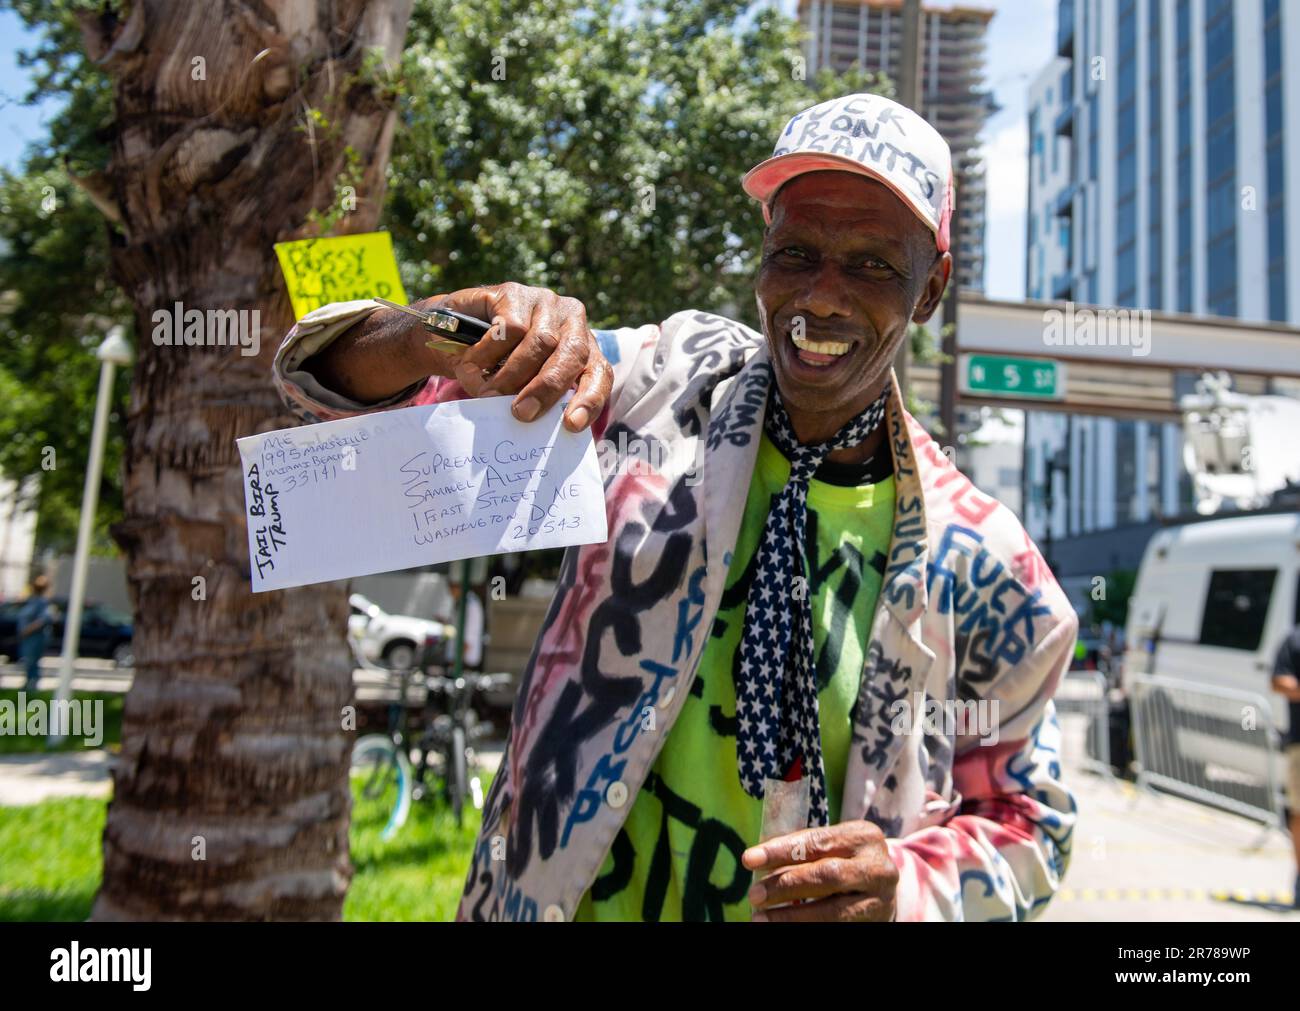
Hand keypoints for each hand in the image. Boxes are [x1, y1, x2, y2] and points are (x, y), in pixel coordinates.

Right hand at [424, 282, 611, 432]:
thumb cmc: (493, 369)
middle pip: (572, 355)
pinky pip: (509, 328)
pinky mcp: (515, 293)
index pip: (599, 372)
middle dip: (547, 388)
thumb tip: (534, 420)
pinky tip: (473, 363)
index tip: (571, 424)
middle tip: (521, 413)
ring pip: (540, 342)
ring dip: (512, 375)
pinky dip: (489, 353)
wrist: (448, 337)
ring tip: (488, 394)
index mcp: (582, 349)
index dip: (590, 399)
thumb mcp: (519, 388)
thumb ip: (536, 400)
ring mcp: (545, 302)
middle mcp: (571, 321)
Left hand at [742, 820, 898, 921]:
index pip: (817, 842)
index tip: (749, 860)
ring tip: (761, 918)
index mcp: (864, 837)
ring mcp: (880, 900)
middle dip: (785, 885)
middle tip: (754, 894)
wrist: (883, 893)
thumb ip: (801, 850)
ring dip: (792, 916)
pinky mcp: (877, 924)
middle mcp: (877, 868)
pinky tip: (783, 926)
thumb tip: (757, 861)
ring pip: (833, 912)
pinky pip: (836, 928)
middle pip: (826, 876)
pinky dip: (805, 927)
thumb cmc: (846, 862)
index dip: (781, 851)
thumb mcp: (832, 847)